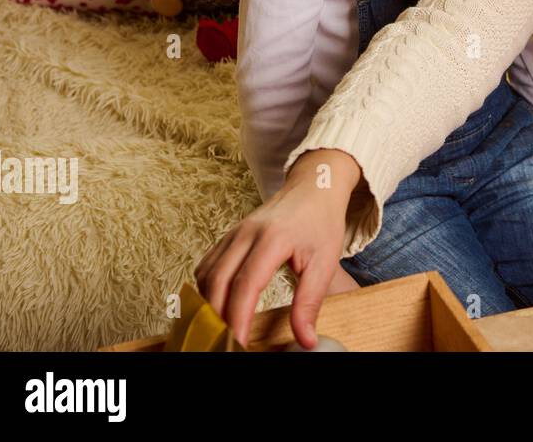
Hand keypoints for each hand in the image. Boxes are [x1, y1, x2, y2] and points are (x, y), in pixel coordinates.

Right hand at [194, 148, 363, 349]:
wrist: (314, 188)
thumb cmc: (321, 222)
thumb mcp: (325, 262)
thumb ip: (311, 302)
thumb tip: (306, 339)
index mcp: (273, 238)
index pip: (246, 284)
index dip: (238, 318)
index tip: (237, 344)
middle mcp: (246, 234)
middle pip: (218, 281)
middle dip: (217, 317)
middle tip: (224, 342)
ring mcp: (234, 233)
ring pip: (207, 274)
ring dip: (208, 304)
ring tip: (220, 330)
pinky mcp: (228, 236)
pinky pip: (207, 265)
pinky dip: (207, 290)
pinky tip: (217, 305)